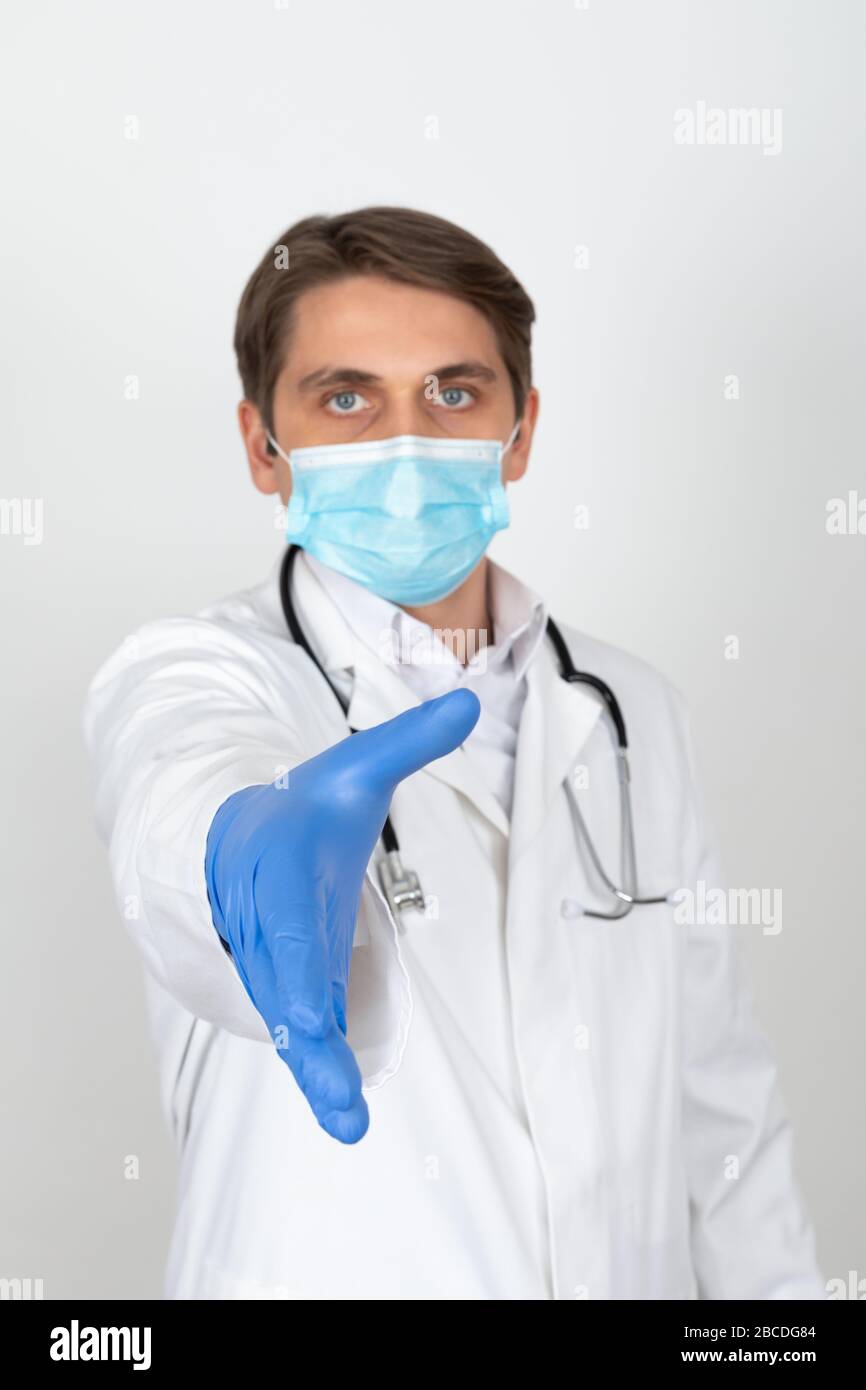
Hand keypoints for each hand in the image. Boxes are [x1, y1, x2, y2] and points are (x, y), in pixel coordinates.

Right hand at [205, 687, 479, 1143]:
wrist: (244, 839)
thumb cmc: (304, 808)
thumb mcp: (354, 766)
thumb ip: (410, 741)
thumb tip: (468, 699)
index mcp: (281, 868)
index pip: (289, 921)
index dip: (298, 963)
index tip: (312, 1008)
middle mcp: (272, 924)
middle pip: (286, 986)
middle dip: (307, 1034)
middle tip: (332, 1081)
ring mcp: (278, 961)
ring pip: (291, 1022)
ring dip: (316, 1070)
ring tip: (348, 1123)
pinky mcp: (293, 985)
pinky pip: (303, 1033)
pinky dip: (319, 1072)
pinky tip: (347, 1118)